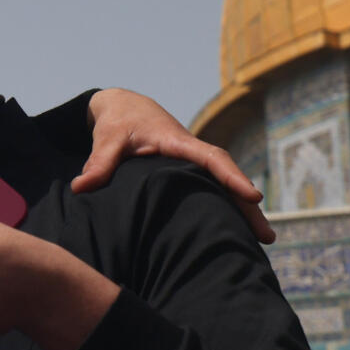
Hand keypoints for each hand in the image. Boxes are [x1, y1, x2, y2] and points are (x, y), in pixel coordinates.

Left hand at [72, 88, 273, 243]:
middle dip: (247, 206)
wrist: (125, 107)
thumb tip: (82, 187)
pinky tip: (237, 232)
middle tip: (267, 237)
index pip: (211, 158)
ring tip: (264, 242)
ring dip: (243, 212)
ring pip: (223, 187)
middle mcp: (192, 153)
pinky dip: (226, 208)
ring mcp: (193, 164)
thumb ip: (99, 162)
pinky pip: (213, 190)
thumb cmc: (118, 121)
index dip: (231, 176)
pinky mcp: (189, 174)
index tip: (251, 196)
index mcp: (177, 142)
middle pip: (227, 178)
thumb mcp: (108, 138)